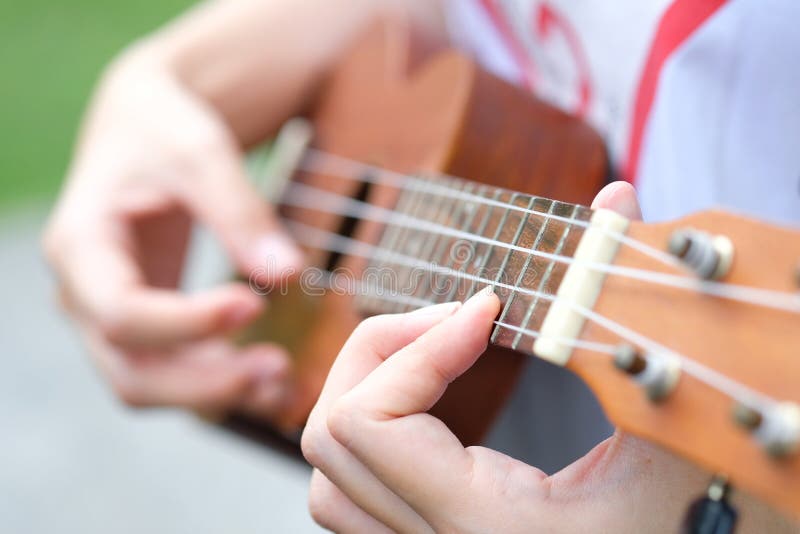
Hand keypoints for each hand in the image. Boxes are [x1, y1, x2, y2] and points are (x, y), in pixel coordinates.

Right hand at [43, 52, 302, 416]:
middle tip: (276, 368)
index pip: (121, 311)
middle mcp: (84, 293)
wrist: (146, 128)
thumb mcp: (200, 151)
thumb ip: (240, 211)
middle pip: (130, 371)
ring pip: (151, 385)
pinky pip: (174, 373)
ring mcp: (112, 315)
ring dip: (215, 394)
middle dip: (204, 383)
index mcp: (81, 245)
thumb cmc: (163, 129)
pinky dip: (219, 385)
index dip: (187, 322)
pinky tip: (272, 381)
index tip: (254, 304)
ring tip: (284, 382)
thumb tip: (286, 273)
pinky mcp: (146, 323)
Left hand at [301, 182, 793, 532]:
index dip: (420, 343)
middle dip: (385, 351)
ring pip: (332, 472)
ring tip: (443, 343)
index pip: (370, 424)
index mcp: (486, 528)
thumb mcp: (671, 414)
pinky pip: (358, 490)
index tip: (492, 304)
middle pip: (331, 438)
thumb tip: (614, 195)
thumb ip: (628, 307)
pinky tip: (438, 390)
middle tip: (465, 314)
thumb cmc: (707, 506)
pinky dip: (378, 426)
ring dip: (371, 387)